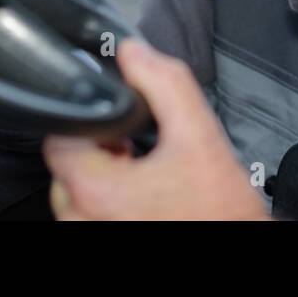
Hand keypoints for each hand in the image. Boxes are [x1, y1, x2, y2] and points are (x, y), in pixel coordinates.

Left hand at [44, 37, 268, 220]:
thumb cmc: (220, 210)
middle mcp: (83, 220)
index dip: (93, 123)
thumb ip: (165, 84)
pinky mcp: (101, 243)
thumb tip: (134, 53)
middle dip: (99, 152)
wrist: (238, 239)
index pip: (59, 139)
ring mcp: (90, 236)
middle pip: (66, 168)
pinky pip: (91, 218)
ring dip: (104, 181)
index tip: (123, 128)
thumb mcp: (200, 134)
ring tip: (144, 179)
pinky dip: (111, 205)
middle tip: (138, 152)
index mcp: (95, 190)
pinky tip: (145, 201)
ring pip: (77, 198)